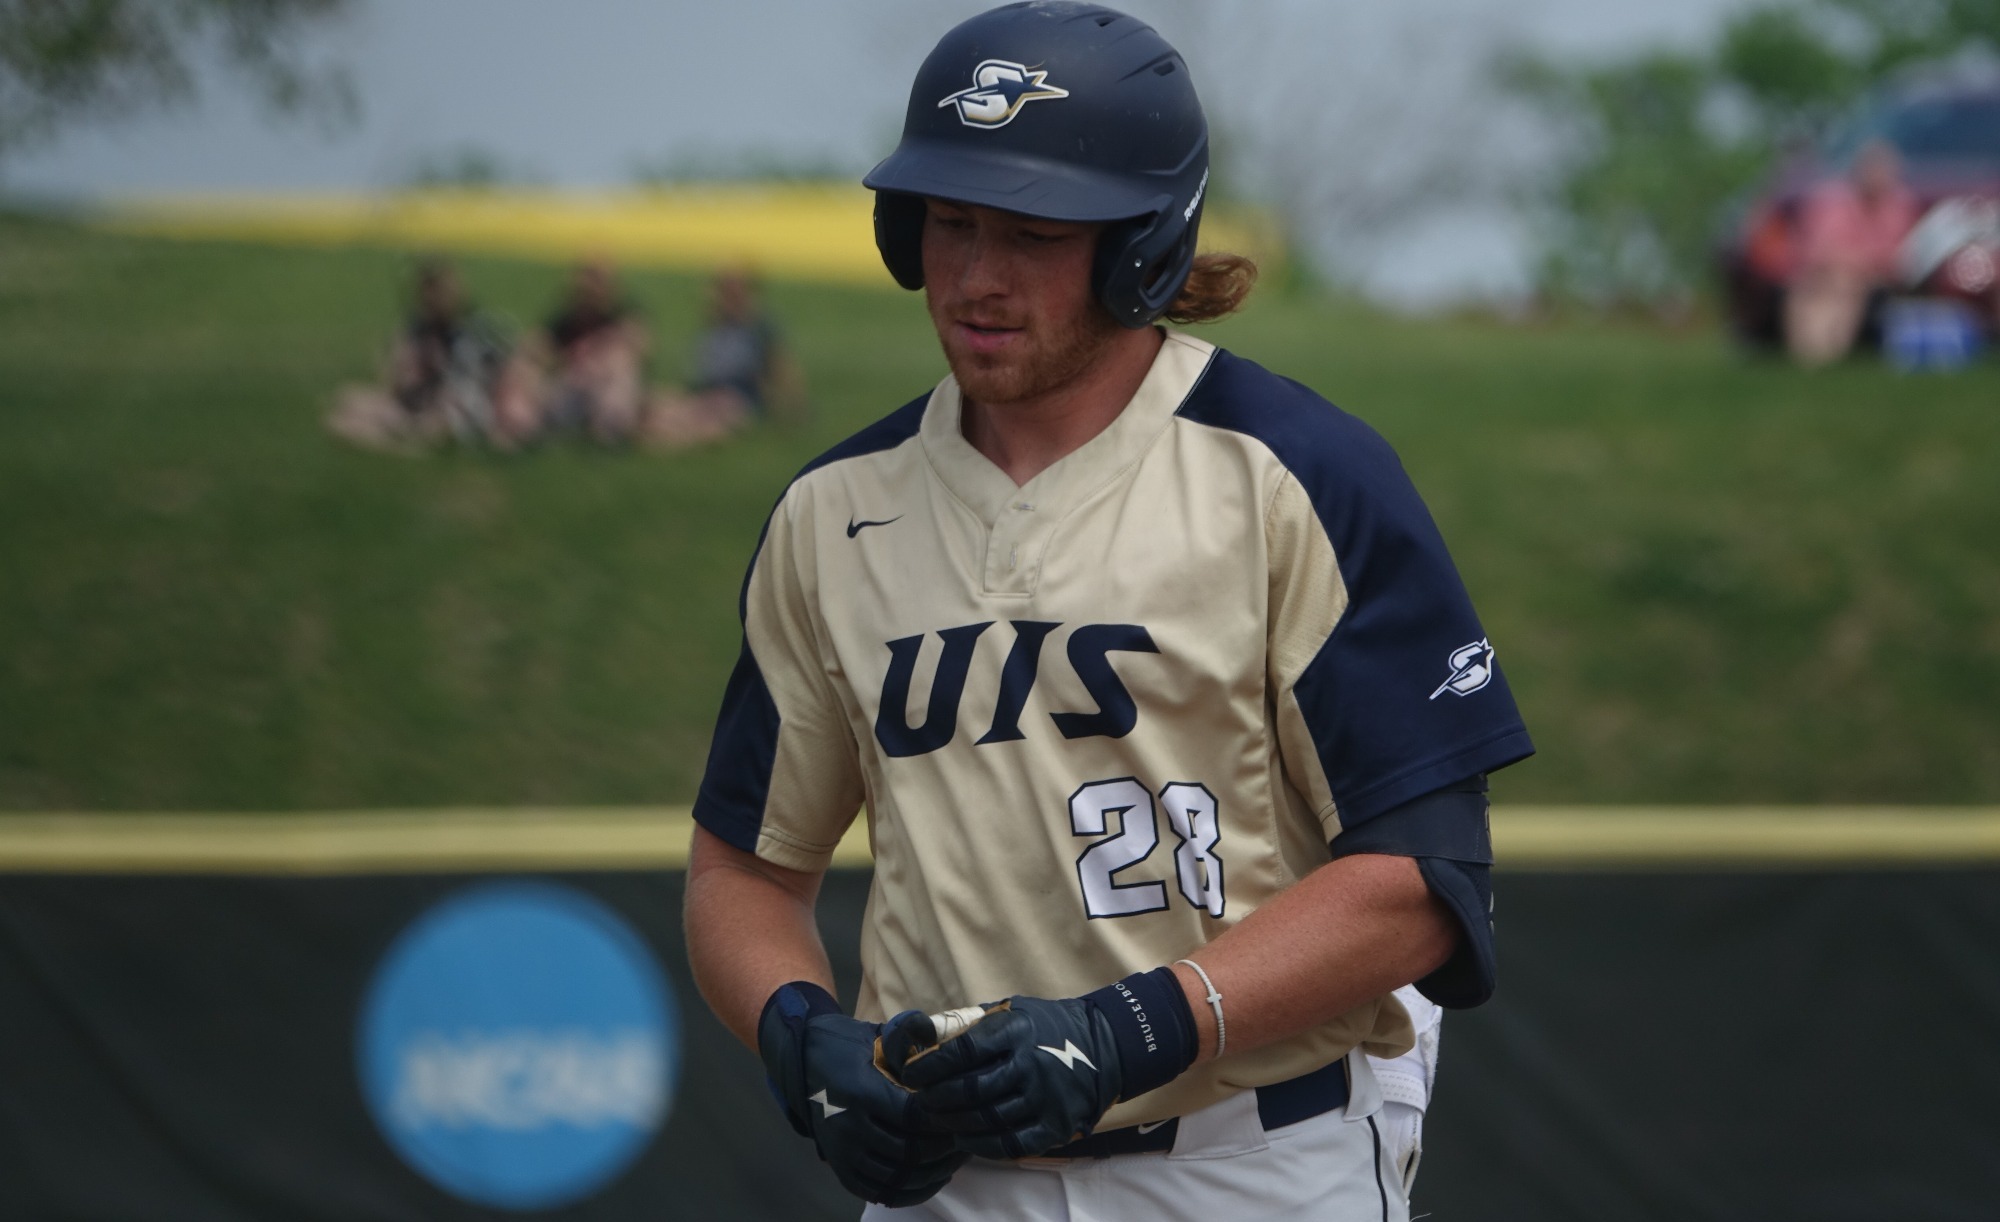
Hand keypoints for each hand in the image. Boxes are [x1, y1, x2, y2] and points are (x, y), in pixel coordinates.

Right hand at [758, 982, 967, 1205]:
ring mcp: (842, 1152)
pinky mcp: (841, 1168)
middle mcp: (848, 1127)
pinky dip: (910, 1192)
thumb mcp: (876, 1036)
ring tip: (955, 1159)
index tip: (964, 1115)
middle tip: (966, 1139)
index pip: (913, 1117)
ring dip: (933, 1173)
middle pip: (910, 1151)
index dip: (943, 1121)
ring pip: (898, 1177)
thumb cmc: (846, 1046)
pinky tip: (932, 1179)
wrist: (804, 1063)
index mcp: (860, 1092)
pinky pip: (880, 1192)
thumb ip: (909, 1042)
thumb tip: (944, 1042)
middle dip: (944, 1149)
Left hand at [881, 996, 1124, 1159]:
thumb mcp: (1011, 1009)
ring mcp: (1046, 1097)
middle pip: (970, 1090)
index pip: (962, 1052)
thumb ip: (971, 1022)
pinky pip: (1011, 1144)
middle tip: (920, 1102)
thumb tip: (922, 1032)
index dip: (930, 1066)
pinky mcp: (1057, 1124)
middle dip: (936, 1099)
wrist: (1105, 1045)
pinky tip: (965, 1139)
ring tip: (938, 1120)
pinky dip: (982, 1146)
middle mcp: (1031, 1063)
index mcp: (1016, 1030)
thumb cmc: (1044, 1026)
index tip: (910, 1074)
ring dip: (954, 1123)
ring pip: (987, 1119)